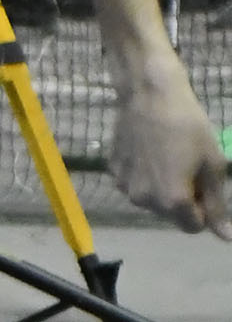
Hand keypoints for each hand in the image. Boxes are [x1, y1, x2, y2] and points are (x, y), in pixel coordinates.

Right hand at [111, 66, 231, 236]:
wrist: (149, 95)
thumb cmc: (188, 126)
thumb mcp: (213, 164)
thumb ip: (218, 205)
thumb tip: (226, 237)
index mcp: (172, 200)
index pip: (194, 227)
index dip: (205, 210)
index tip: (205, 186)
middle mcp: (143, 200)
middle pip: (170, 215)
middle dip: (182, 201)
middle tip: (188, 168)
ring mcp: (124, 185)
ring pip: (151, 200)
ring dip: (161, 189)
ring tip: (167, 158)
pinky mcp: (112, 169)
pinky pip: (134, 184)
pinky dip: (143, 176)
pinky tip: (148, 152)